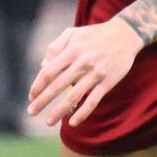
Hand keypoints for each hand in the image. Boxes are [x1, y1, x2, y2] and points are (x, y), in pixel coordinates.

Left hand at [27, 17, 143, 127]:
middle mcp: (82, 63)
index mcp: (71, 51)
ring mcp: (95, 74)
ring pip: (73, 96)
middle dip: (42, 101)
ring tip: (48, 122)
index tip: (31, 97)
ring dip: (59, 111)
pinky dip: (83, 113)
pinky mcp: (108, 82)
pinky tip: (73, 123)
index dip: (38, 85)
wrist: (125, 34)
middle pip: (57, 86)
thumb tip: (42, 66)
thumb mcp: (72, 34)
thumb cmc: (93, 35)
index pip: (48, 72)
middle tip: (31, 112)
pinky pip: (93, 100)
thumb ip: (55, 47)